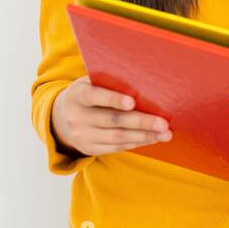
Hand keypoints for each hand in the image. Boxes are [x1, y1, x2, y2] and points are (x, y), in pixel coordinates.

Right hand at [50, 76, 170, 155]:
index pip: (95, 96)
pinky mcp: (89, 148)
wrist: (63, 116)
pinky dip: (137, 142)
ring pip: (117, 137)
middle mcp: (77, 117)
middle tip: (163, 123)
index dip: (113, 99)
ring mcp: (82, 135)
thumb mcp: (93, 81)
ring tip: (165, 134)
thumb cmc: (91, 91)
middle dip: (141, 122)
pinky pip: (117, 147)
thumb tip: (146, 78)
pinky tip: (153, 138)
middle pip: (112, 120)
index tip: (132, 102)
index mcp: (78, 94)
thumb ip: (112, 80)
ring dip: (144, 136)